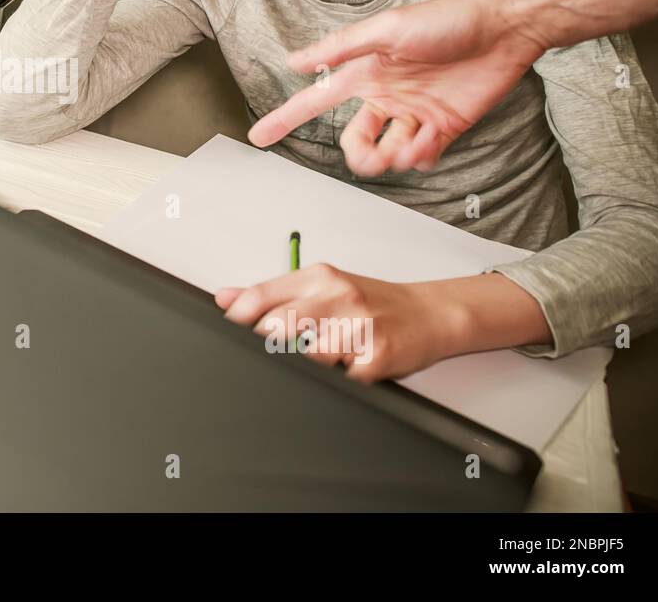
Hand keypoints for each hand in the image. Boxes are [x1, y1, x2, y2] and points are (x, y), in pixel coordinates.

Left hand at [215, 264, 463, 381]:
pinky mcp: (377, 356)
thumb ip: (273, 294)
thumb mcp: (323, 286)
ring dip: (302, 365)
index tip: (228, 334)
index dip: (236, 320)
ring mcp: (358, 326)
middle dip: (266, 347)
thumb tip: (225, 298)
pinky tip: (342, 370)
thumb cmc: (374, 302)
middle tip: (270, 357)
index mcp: (318, 277)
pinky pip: (340, 379)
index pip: (261, 296)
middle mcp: (337, 296)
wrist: (431, 313)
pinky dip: (334, 380)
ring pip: (305, 356)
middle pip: (278, 327)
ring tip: (315, 361)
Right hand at [246, 0, 548, 175]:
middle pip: (354, 142)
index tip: (259, 136)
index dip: (285, 119)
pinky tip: (429, 140)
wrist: (502, 30)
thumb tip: (295, 62)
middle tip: (374, 151)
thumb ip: (340, 47)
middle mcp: (385, 97)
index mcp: (363, 74)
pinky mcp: (442, 127)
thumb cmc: (445, 20)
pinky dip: (419, 156)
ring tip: (415, 137)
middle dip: (360, 154)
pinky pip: (418, 157)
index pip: (315, 102)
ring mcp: (413, 114)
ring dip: (395, 154)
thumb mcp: (385, 29)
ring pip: (386, 154)